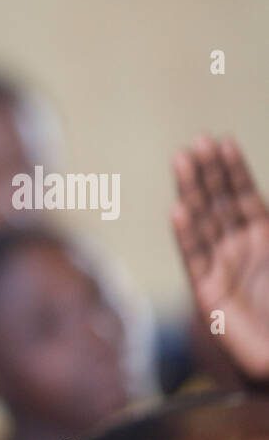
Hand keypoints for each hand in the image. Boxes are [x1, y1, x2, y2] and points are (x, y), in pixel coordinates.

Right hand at [172, 136, 268, 382]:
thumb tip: (264, 210)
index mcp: (266, 241)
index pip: (244, 197)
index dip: (232, 170)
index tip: (220, 142)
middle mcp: (241, 252)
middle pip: (219, 205)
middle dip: (207, 174)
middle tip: (194, 145)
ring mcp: (223, 271)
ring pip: (204, 225)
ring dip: (192, 193)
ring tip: (182, 164)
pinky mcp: (210, 297)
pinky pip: (195, 260)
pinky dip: (187, 236)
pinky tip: (179, 212)